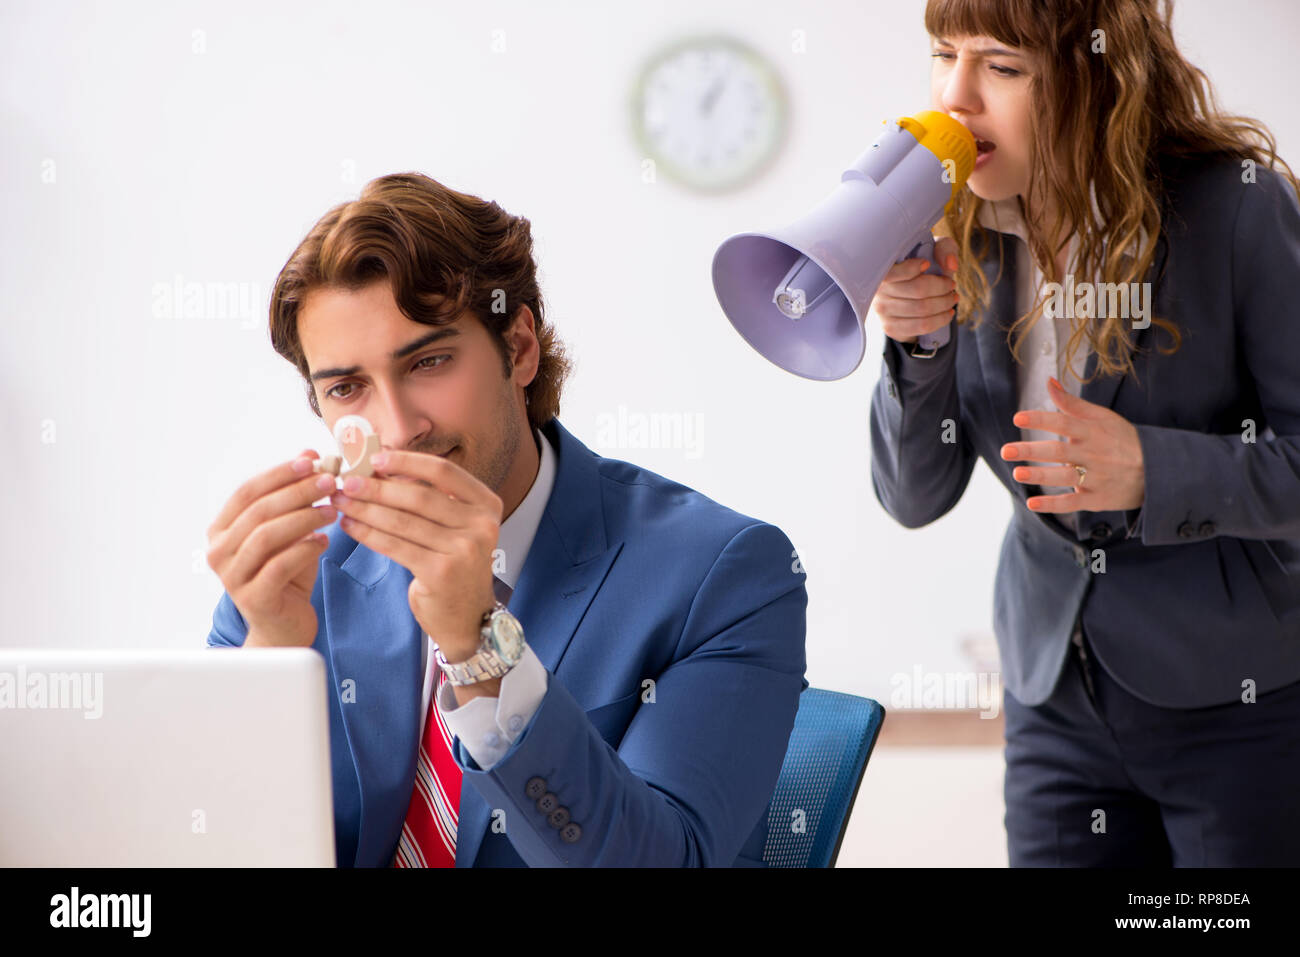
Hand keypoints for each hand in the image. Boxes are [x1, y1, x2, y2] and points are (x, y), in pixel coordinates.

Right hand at [206, 450, 338, 646]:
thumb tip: (309, 454)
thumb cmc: (287, 574)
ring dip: (303, 517)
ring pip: (266, 536)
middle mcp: (219, 552)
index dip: (279, 473)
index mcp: (222, 530)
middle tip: (329, 481)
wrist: (285, 625)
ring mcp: (232, 577)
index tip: (312, 460)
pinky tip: (325, 540)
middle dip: (297, 491)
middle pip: (258, 511)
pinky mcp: (253, 598)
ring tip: (332, 510)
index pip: (247, 492)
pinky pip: (280, 565)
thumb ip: (296, 496)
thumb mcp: (292, 530)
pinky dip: (305, 549)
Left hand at [328, 450, 502, 664]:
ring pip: (403, 521)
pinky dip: (368, 533)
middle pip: (420, 496)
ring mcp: (464, 550)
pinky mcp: (441, 573)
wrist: (467, 615)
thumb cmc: (454, 563)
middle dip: (377, 487)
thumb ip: (430, 499)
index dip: (407, 462)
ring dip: (366, 509)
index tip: (375, 459)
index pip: (443, 472)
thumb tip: (379, 469)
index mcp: (486, 505)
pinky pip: (396, 546)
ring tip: (342, 502)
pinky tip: (350, 525)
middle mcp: (481, 525)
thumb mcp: (455, 526)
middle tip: (347, 482)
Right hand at [870, 236, 959, 344]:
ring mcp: (883, 312)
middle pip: (918, 290)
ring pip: (922, 310)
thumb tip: (950, 265)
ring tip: (953, 298)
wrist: (908, 293)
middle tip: (952, 285)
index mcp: (883, 270)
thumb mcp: (932, 249)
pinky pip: (922, 326)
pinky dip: (941, 319)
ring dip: (944, 303)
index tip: (927, 264)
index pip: (896, 272)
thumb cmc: (922, 267)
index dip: (913, 268)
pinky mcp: (891, 327)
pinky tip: (948, 312)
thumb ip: (944, 249)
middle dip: (942, 288)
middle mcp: (878, 291)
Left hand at [1001, 377, 1144, 511]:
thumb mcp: (1101, 417)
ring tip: (1017, 474)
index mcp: (1093, 432)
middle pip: (1060, 452)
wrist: (1158, 470)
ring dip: (1040, 476)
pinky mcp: (1097, 499)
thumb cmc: (1122, 440)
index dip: (1041, 420)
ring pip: (1066, 477)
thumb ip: (1071, 403)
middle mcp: (1094, 454)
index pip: (1064, 422)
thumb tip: (1049, 382)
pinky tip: (1032, 503)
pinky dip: (1053, 504)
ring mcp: (1097, 478)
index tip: (1017, 418)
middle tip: (1006, 450)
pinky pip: (1073, 503)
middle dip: (1031, 450)